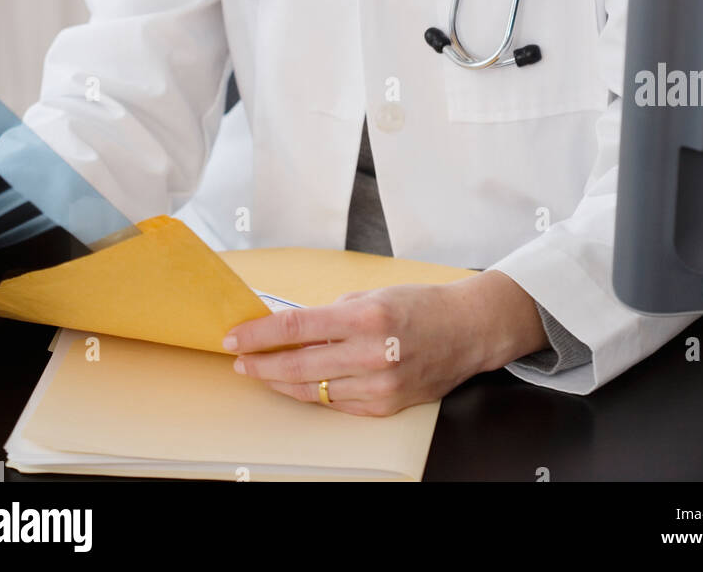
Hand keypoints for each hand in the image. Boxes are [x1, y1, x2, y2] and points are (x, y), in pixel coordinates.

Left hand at [221, 270, 547, 415]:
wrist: (466, 331)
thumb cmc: (421, 305)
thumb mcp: (372, 295)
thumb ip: (331, 314)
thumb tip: (291, 327)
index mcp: (365, 317)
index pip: (296, 327)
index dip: (259, 334)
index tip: (235, 336)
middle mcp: (371, 354)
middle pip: (297, 365)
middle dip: (260, 363)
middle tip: (240, 359)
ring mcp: (379, 386)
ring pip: (312, 391)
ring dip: (281, 382)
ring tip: (263, 372)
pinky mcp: (385, 406)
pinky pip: (337, 404)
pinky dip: (315, 393)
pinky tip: (301, 383)